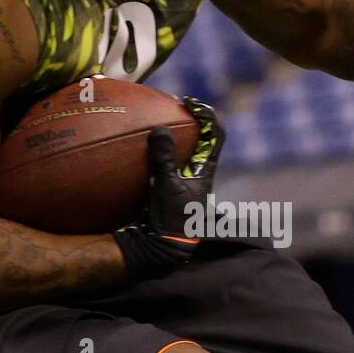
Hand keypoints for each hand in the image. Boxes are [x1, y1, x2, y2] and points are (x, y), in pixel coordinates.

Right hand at [114, 96, 225, 282]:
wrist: (164, 248)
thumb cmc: (171, 219)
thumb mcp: (167, 186)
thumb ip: (164, 158)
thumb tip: (159, 130)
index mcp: (205, 171)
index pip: (216, 135)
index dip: (207, 115)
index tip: (190, 103)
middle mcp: (198, 174)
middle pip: (202, 139)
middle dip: (190, 120)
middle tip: (172, 107)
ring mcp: (185, 183)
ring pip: (185, 151)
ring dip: (174, 136)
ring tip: (155, 122)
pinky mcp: (171, 191)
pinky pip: (167, 164)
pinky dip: (157, 153)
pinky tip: (137, 150)